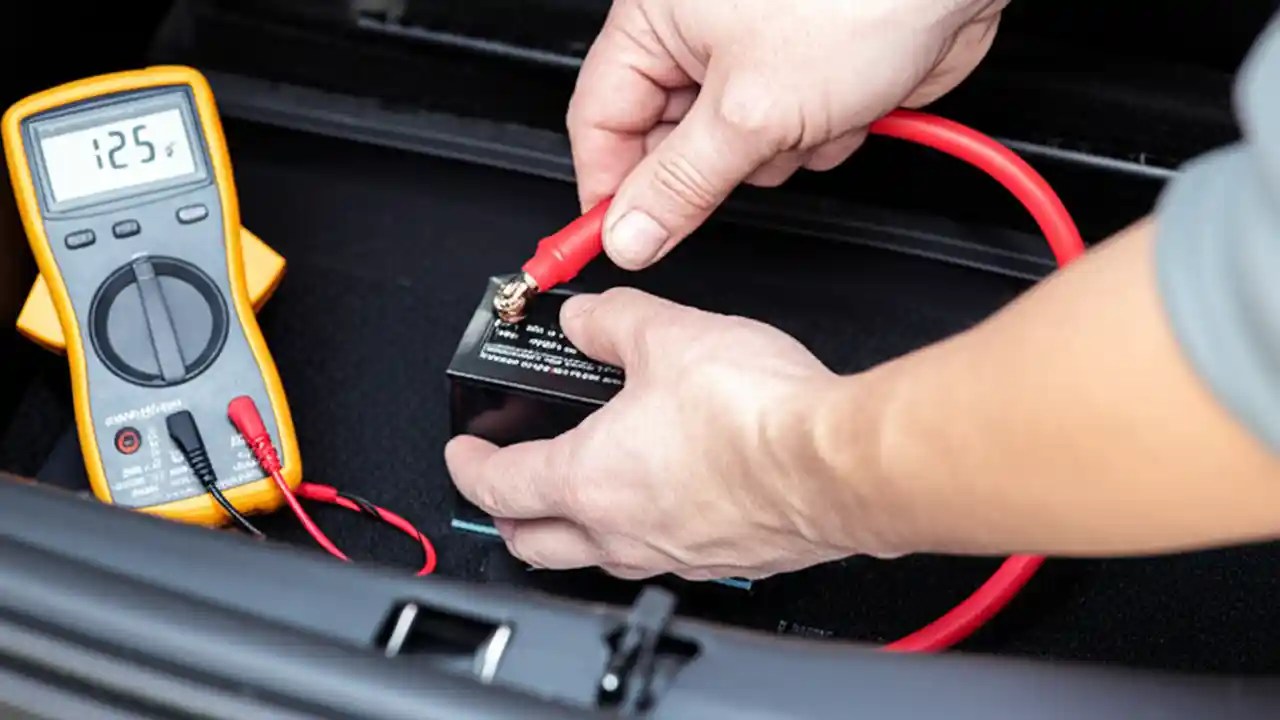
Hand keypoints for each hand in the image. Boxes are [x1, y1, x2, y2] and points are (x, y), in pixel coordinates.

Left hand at [446, 288, 900, 580]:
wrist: (836, 463)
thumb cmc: (753, 414)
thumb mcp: (663, 334)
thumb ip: (611, 322)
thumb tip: (587, 318)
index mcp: (588, 478)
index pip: (499, 485)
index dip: (469, 465)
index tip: (465, 452)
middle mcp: (623, 531)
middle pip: (536, 544)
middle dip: (509, 518)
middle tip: (505, 493)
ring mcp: (673, 555)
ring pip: (597, 559)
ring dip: (573, 533)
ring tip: (579, 501)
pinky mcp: (724, 561)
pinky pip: (661, 559)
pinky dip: (641, 535)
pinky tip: (666, 503)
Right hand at [569, 0, 1006, 268]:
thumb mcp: (747, 111)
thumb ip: (680, 184)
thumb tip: (629, 234)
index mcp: (656, 19)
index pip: (600, 118)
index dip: (607, 186)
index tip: (616, 241)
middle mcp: (699, 35)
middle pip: (668, 142)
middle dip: (715, 164)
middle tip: (744, 159)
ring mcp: (755, 58)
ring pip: (734, 152)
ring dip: (776, 152)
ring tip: (809, 111)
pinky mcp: (805, 80)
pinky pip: (787, 141)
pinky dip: (817, 137)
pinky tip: (843, 106)